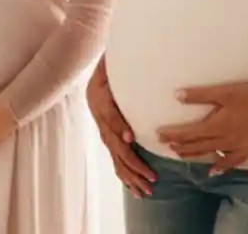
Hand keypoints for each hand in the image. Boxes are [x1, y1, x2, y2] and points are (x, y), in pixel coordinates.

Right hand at [86, 64, 155, 197]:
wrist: (96, 67)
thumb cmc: (109, 61)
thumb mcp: (110, 59)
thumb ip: (116, 62)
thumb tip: (132, 56)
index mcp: (99, 96)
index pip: (108, 114)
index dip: (118, 126)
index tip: (131, 138)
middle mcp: (99, 116)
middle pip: (113, 143)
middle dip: (132, 162)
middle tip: (151, 177)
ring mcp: (102, 127)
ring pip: (114, 155)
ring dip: (130, 174)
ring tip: (147, 190)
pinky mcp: (108, 134)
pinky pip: (114, 157)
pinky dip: (124, 174)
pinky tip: (134, 188)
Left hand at [158, 82, 247, 175]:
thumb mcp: (223, 92)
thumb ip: (199, 95)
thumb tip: (176, 95)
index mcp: (216, 126)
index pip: (189, 134)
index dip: (173, 135)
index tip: (159, 135)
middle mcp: (224, 140)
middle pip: (197, 146)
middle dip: (180, 146)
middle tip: (165, 146)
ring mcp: (237, 146)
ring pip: (211, 154)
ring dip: (195, 155)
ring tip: (181, 155)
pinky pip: (232, 161)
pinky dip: (221, 166)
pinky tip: (214, 171)